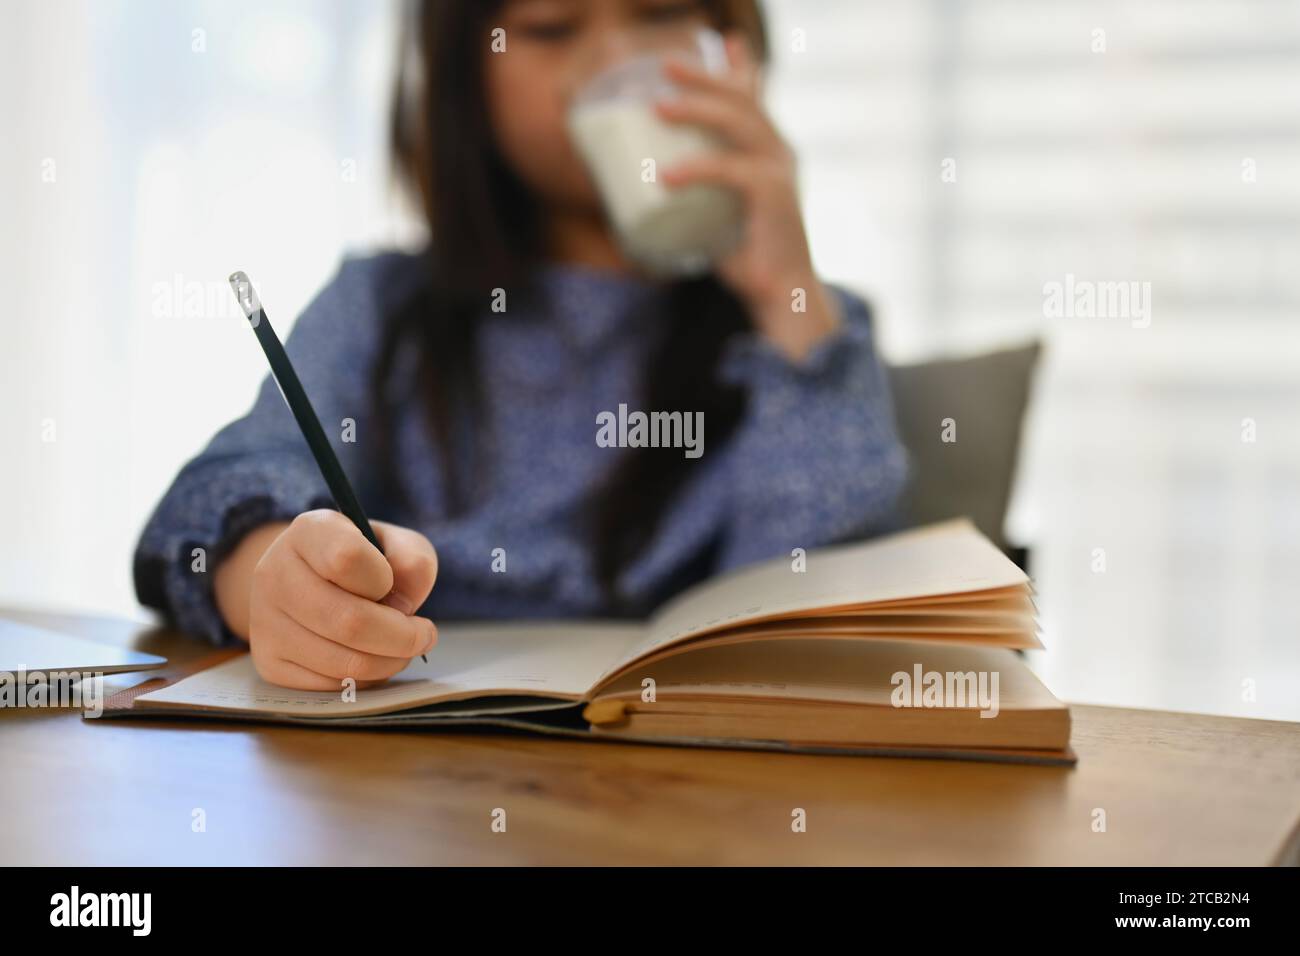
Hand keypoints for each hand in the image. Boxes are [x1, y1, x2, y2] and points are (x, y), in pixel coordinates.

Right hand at [245, 510, 438, 690]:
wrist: (309, 581)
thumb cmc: (363, 561)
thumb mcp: (396, 543)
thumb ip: (413, 561)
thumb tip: (404, 604)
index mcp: (309, 532)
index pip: (347, 558)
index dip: (384, 579)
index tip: (392, 585)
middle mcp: (275, 573)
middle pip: (348, 621)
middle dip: (401, 636)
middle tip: (423, 634)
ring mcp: (266, 620)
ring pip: (342, 661)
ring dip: (389, 662)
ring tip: (402, 649)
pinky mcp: (268, 661)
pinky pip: (329, 686)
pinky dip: (364, 680)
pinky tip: (371, 659)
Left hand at [656, 33, 839, 361]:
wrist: (781, 295)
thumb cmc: (747, 259)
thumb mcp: (718, 215)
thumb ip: (700, 197)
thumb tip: (650, 189)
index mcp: (769, 153)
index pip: (755, 99)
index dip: (739, 69)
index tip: (721, 40)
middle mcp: (780, 154)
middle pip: (743, 99)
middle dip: (705, 76)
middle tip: (666, 64)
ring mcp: (781, 171)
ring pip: (739, 123)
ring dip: (697, 109)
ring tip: (659, 105)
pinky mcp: (776, 196)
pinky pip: (733, 171)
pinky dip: (698, 169)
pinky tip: (668, 174)